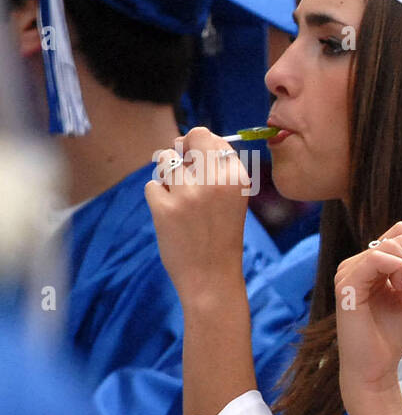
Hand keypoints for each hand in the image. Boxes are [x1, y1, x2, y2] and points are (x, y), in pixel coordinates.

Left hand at [144, 128, 250, 301]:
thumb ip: (216, 170)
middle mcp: (215, 181)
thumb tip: (183, 141)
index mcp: (236, 178)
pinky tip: (171, 215)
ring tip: (177, 196)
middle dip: (180, 150)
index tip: (194, 158)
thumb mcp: (233, 199)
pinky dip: (158, 197)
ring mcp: (188, 194)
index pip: (211, 138)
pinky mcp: (165, 208)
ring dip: (166, 174)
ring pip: (165, 160)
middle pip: (189, 139)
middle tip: (181, 171)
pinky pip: (152, 186)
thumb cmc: (222, 236)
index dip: (198, 143)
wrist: (213, 277)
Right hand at [335, 221, 401, 398]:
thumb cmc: (391, 334)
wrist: (378, 366)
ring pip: (393, 245)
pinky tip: (401, 292)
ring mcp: (349, 272)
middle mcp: (357, 263)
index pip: (401, 231)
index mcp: (372, 263)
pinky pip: (377, 257)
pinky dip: (399, 271)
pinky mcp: (346, 285)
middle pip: (400, 234)